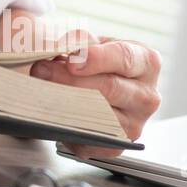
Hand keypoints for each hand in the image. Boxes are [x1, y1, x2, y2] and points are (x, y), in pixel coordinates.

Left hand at [29, 32, 161, 158]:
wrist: (96, 89)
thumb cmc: (97, 62)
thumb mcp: (93, 43)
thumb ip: (82, 41)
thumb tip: (66, 47)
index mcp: (146, 62)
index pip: (124, 57)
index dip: (97, 58)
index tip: (72, 61)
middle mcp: (146, 96)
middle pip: (108, 87)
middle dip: (69, 78)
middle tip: (41, 70)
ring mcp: (135, 124)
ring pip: (98, 114)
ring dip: (64, 100)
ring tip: (40, 88)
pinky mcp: (116, 146)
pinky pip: (89, 137)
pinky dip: (67, 124)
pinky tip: (50, 112)